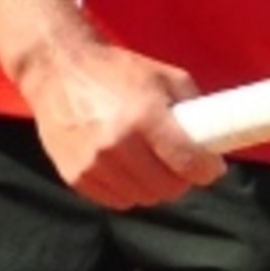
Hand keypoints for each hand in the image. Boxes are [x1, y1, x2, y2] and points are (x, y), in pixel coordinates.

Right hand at [14, 32, 226, 209]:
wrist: (56, 69)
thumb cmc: (115, 70)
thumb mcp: (162, 75)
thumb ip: (191, 106)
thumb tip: (213, 137)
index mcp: (145, 116)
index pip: (188, 163)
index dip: (207, 170)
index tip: (211, 167)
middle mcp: (118, 145)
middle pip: (168, 189)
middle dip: (181, 179)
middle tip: (179, 163)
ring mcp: (94, 164)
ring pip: (143, 199)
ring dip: (153, 186)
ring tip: (149, 163)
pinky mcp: (75, 177)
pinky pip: (116, 201)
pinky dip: (127, 190)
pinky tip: (124, 167)